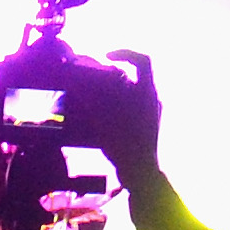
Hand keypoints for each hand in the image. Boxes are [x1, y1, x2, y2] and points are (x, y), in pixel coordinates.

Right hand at [99, 49, 161, 173]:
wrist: (142, 176)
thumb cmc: (126, 145)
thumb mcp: (104, 119)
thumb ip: (91, 96)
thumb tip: (76, 77)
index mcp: (148, 93)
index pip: (143, 60)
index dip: (125, 53)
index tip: (106, 56)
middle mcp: (152, 101)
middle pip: (133, 77)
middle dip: (110, 75)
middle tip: (91, 79)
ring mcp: (151, 115)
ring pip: (131, 94)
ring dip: (111, 91)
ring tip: (91, 96)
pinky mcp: (145, 128)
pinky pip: (130, 109)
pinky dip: (114, 107)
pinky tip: (98, 115)